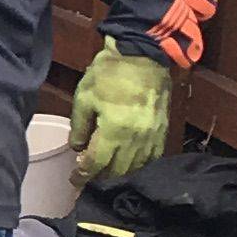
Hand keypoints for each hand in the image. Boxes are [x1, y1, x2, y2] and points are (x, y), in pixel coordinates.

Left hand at [70, 44, 172, 183]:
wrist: (144, 56)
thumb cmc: (110, 73)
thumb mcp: (84, 96)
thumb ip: (79, 126)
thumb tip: (77, 148)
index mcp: (115, 131)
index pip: (97, 164)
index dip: (83, 175)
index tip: (74, 180)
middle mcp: (136, 139)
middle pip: (117, 171)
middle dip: (100, 177)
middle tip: (87, 177)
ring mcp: (152, 137)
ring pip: (135, 168)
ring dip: (118, 174)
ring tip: (104, 172)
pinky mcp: (162, 131)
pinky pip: (151, 158)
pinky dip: (137, 165)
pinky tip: (127, 164)